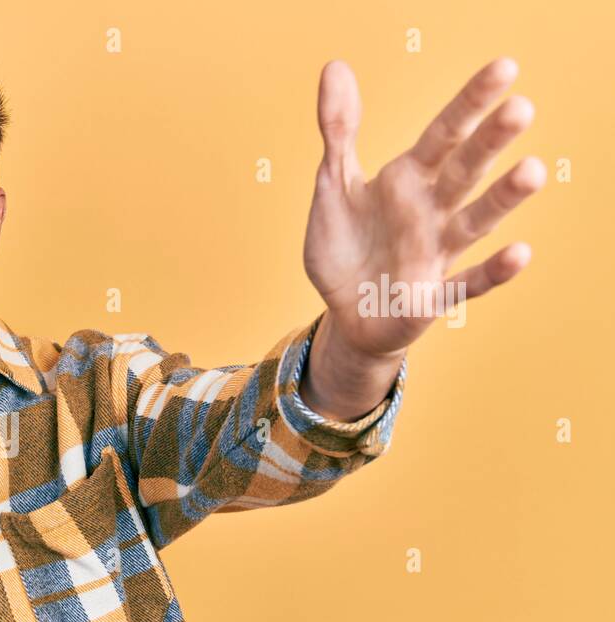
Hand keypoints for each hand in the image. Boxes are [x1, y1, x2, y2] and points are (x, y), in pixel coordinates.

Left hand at [303, 57, 544, 361]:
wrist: (344, 311)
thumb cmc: (346, 245)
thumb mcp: (333, 184)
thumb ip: (338, 130)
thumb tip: (335, 66)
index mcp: (409, 180)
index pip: (444, 134)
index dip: (469, 103)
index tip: (505, 68)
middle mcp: (432, 211)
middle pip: (465, 171)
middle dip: (490, 142)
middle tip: (521, 108)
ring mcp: (436, 254)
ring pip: (475, 222)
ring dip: (502, 200)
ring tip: (533, 171)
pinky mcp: (431, 298)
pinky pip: (466, 285)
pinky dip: (491, 272)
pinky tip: (518, 254)